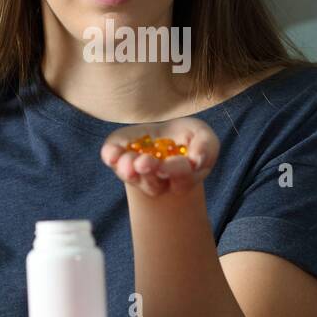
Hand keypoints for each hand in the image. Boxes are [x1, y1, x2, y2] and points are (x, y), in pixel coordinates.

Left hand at [100, 117, 218, 197]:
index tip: (167, 165)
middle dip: (148, 172)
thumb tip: (196, 161)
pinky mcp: (120, 157)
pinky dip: (111, 157)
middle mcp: (157, 180)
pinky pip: (113, 161)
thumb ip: (206, 147)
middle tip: (144, 162)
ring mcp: (136, 172)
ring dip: (128, 169)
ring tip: (129, 160)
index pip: (180, 178)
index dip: (174, 172)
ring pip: (133, 177)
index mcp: (182, 178)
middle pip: (153, 184)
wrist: (166, 133)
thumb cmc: (188, 138)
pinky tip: (112, 154)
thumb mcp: (203, 136)